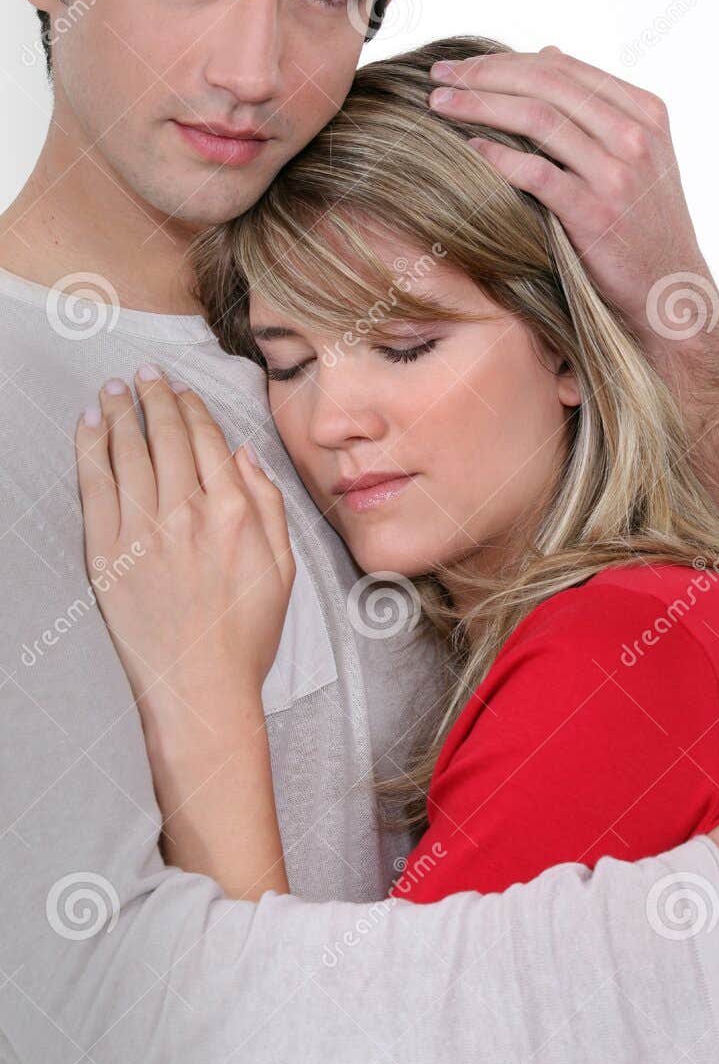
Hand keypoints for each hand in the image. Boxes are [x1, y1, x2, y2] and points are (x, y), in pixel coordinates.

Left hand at [74, 368, 294, 723]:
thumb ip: (268, 503)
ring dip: (120, 412)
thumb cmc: (245, 634)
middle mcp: (187, 512)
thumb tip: (244, 454)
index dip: (191, 407)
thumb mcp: (282, 567)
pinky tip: (90, 427)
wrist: (200, 688)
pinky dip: (90, 449)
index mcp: (234, 511)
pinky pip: (94, 486)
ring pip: (127, 451)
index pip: (207, 439)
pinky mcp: (107, 553)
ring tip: (115, 391)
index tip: (180, 390)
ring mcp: (143, 532)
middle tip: (144, 375)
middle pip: (165, 436)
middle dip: (154, 397)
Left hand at [428, 45, 707, 342]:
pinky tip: (470, 149)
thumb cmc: (641, 222)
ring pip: (538, 120)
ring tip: (440, 106)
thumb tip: (548, 52)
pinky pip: (536, 173)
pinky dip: (498, 156)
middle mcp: (635, 135)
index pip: (562, 67)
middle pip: (545, 84)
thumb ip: (595, 106)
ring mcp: (619, 174)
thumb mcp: (635, 154)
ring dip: (480, 106)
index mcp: (644, 111)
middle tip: (439, 76)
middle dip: (484, 74)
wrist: (669, 287)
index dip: (505, 60)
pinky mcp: (597, 214)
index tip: (463, 65)